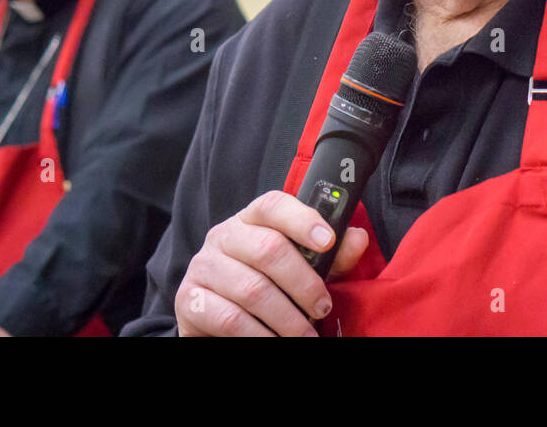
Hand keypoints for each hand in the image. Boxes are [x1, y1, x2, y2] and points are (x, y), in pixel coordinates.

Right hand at [175, 190, 368, 336]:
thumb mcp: (301, 270)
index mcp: (250, 220)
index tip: (328, 242)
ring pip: (253, 289)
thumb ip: (330, 256)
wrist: (216, 321)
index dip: (302, 219)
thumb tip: (357, 238)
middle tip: (322, 308)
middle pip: (268, 248)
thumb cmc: (266, 289)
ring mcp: (203, 266)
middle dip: (304, 284)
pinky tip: (274, 341)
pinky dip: (260, 336)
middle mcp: (223, 236)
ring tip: (305, 336)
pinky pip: (231, 319)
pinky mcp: (189, 300)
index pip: (273, 205)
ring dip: (287, 319)